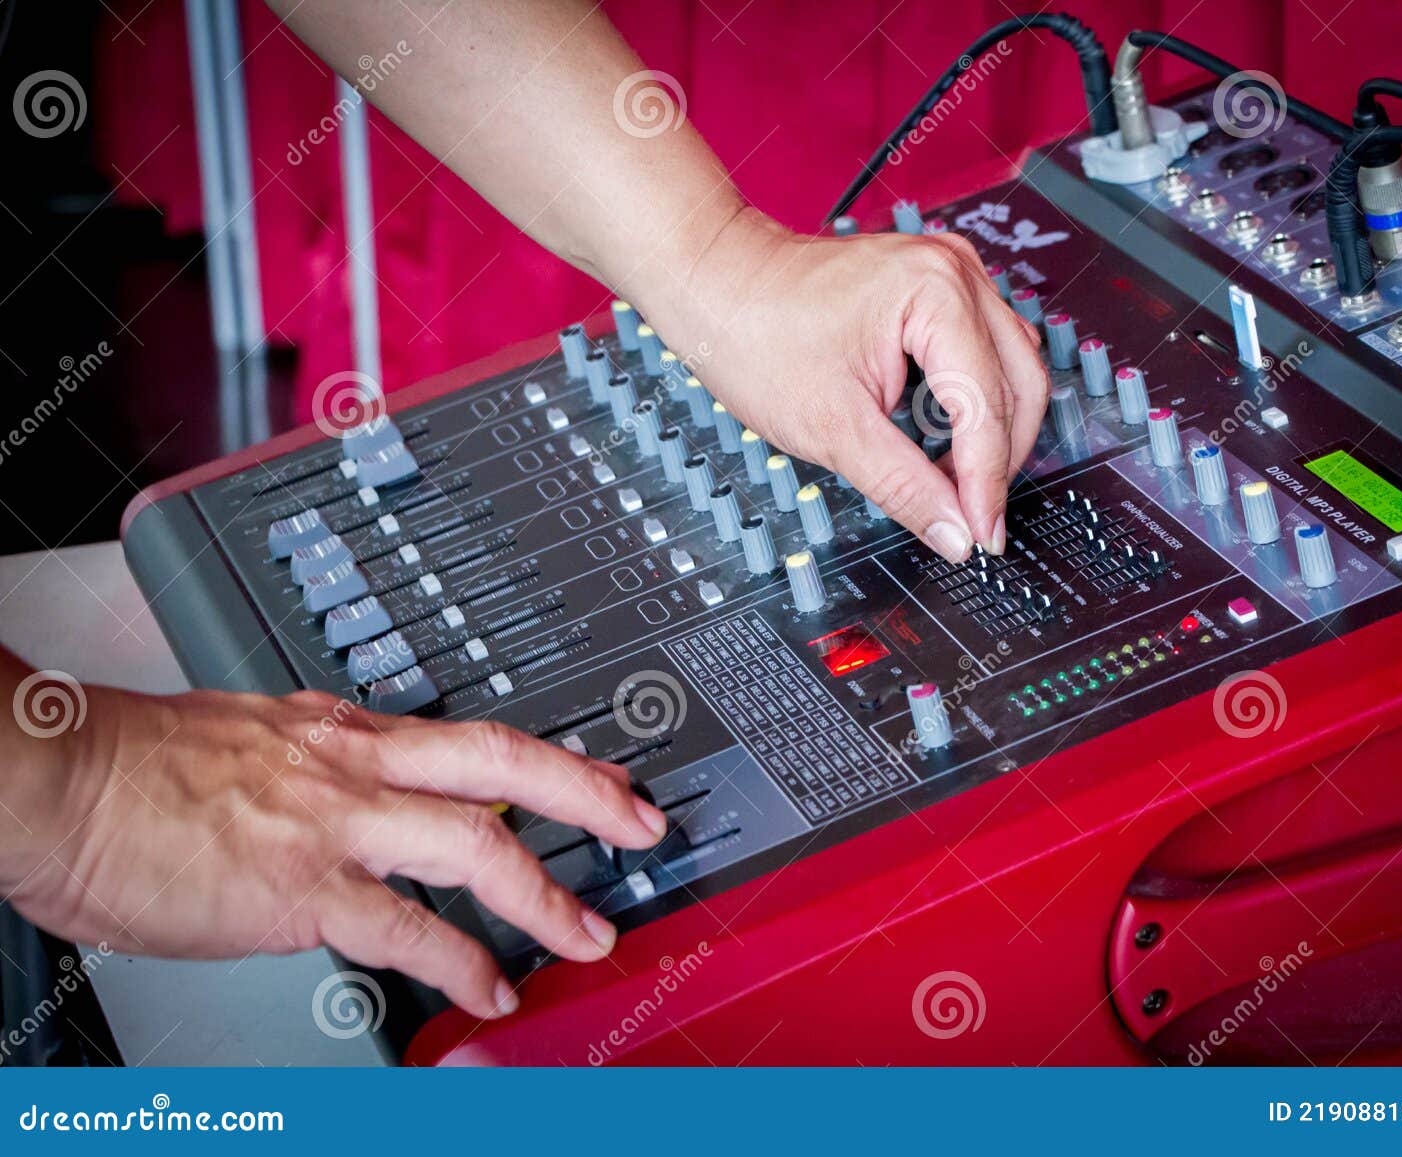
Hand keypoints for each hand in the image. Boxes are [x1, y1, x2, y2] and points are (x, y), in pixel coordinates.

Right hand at [3, 684, 667, 1019]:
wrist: (58, 778)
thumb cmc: (132, 766)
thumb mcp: (248, 744)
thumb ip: (313, 775)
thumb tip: (349, 807)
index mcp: (345, 730)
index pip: (475, 737)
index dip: (547, 760)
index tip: (594, 775)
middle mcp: (356, 763)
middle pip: (506, 764)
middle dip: (587, 794)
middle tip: (643, 822)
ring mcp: (335, 822)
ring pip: (476, 848)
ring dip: (544, 895)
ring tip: (587, 934)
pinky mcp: (300, 887)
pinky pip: (407, 929)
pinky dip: (459, 963)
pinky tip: (485, 991)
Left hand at [651, 208, 1049, 561]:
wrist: (715, 283)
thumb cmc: (755, 337)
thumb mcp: (831, 428)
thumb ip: (905, 486)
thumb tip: (956, 536)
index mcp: (936, 293)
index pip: (986, 407)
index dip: (987, 482)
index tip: (981, 538)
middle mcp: (957, 272)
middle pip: (1020, 384)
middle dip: (999, 459)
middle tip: (971, 520)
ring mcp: (952, 273)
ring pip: (1011, 368)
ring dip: (992, 432)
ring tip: (953, 485)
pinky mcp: (939, 287)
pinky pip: (985, 351)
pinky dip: (975, 403)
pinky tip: (944, 443)